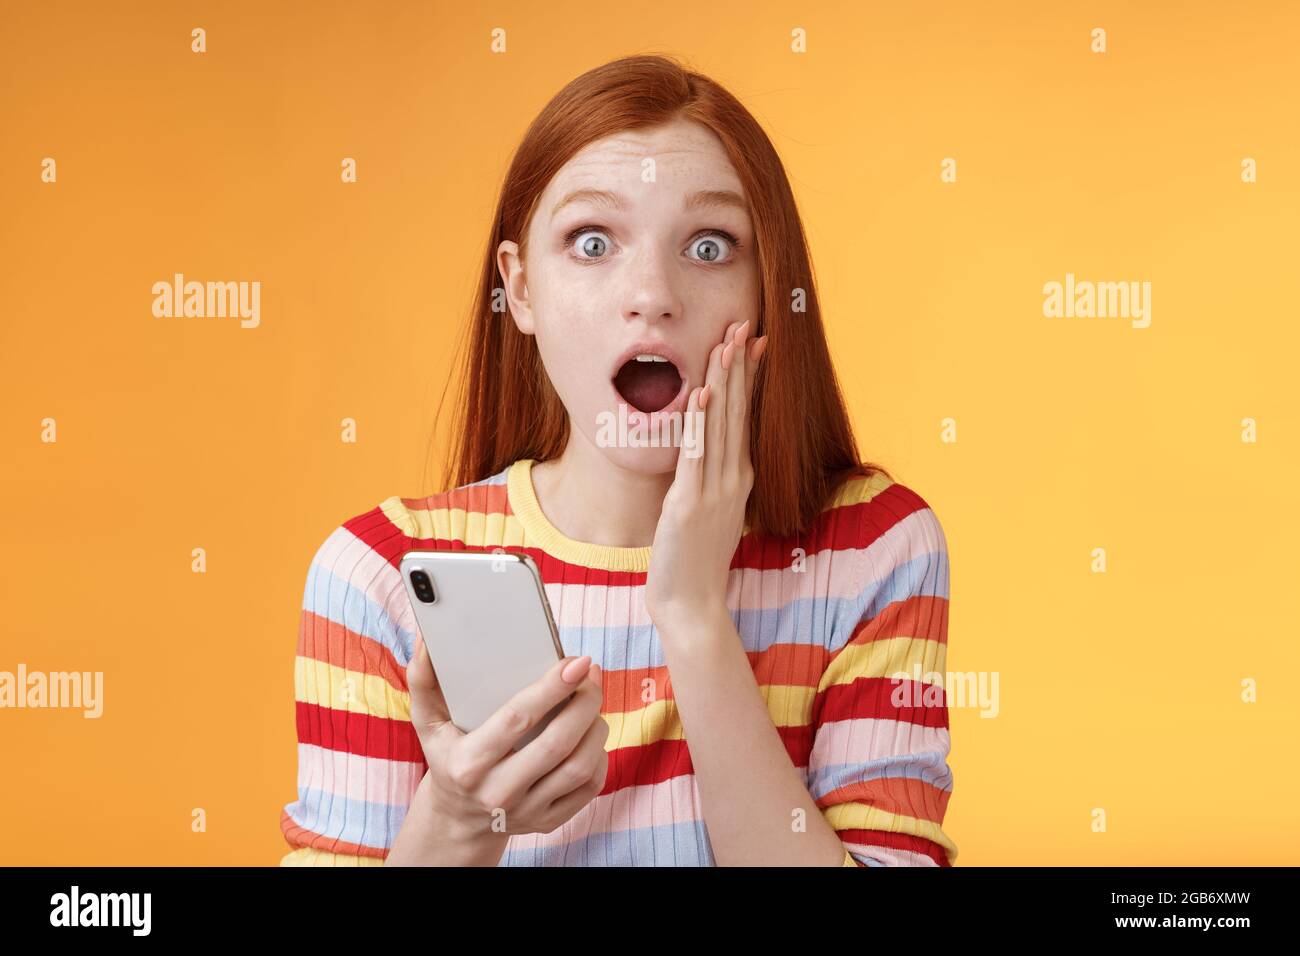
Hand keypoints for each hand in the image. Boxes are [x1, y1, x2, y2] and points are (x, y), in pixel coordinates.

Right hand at [405, 640, 609, 841]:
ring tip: (593, 699)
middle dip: (585, 702)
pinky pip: (589, 788)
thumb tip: (427, 640)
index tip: (576, 661)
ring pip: (580, 767)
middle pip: (557, 744)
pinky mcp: (549, 822)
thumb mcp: (427, 722)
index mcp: (468, 764)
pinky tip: (591, 733)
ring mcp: (526, 811)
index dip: (551, 688)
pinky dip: (599, 755)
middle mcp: (498, 792)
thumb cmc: (447, 756)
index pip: (517, 720)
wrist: (458, 819)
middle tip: (591, 673)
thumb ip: (423, 679)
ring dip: (596, 726)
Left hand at [644, 319, 768, 630]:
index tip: (752, 342)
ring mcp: (714, 491)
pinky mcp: (689, 503)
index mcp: (738, 479)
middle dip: (738, 366)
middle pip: (737, 412)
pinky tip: (704, 393)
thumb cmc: (695, 561)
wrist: (691, 605)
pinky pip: (698, 455)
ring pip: (721, 425)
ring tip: (727, 342)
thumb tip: (711, 454)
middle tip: (743, 323)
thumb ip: (712, 481)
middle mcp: (733, 479)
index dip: (747, 378)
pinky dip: (701, 422)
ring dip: (723, 382)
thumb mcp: (710, 512)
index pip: (744, 417)